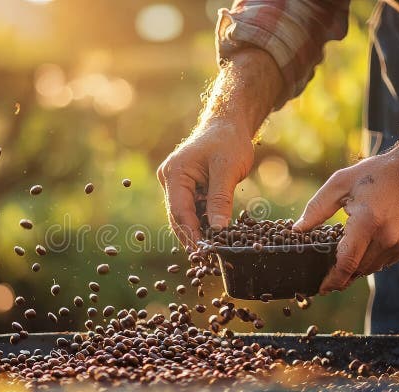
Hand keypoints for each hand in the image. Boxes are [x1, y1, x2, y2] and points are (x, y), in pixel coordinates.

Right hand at [157, 123, 253, 245]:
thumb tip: (219, 230)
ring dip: (197, 232)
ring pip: (185, 215)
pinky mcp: (186, 187)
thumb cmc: (228, 141)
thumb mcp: (228, 170)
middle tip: (205, 260)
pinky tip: (212, 236)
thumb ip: (220, 200)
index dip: (191, 233)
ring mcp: (176, 184)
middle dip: (191, 237)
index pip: (180, 211)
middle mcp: (170, 179)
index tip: (203, 252)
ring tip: (209, 252)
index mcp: (175, 173)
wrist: (228, 124)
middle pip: (179, 216)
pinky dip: (202, 222)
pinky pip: (192, 209)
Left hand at [292, 152, 398, 292]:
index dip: (333, 280)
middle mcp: (386, 236)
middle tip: (326, 274)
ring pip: (370, 268)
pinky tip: (362, 249)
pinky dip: (369, 260)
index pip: (347, 262)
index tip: (322, 288)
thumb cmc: (374, 174)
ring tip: (342, 260)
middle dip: (341, 274)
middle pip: (357, 269)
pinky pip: (382, 262)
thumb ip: (316, 208)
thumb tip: (297, 230)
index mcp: (367, 220)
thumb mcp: (339, 183)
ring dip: (355, 268)